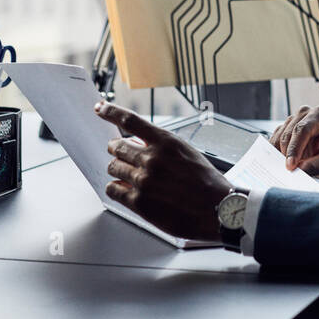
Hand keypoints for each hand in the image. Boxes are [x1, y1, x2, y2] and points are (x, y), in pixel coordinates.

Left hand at [95, 101, 232, 242]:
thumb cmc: (208, 184)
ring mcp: (143, 180)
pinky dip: (115, 188)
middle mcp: (152, 159)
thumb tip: (139, 144)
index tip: (100, 109)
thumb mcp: (188, 153)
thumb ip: (162, 148)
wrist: (218, 210)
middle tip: (121, 155)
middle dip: (117, 150)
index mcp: (166, 142)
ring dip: (117, 170)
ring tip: (127, 175)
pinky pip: (113, 190)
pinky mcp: (139, 202)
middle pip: (116, 147)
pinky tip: (124, 190)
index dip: (110, 112)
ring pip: (112, 168)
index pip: (130, 120)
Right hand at [269, 105, 318, 179]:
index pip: (302, 130)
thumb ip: (315, 166)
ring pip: (279, 137)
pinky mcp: (284, 129)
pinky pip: (274, 141)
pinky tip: (283, 163)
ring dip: (280, 154)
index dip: (294, 148)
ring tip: (289, 168)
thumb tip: (298, 170)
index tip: (290, 166)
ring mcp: (293, 120)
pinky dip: (276, 154)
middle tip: (288, 171)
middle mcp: (305, 113)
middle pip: (288, 134)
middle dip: (286, 154)